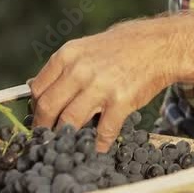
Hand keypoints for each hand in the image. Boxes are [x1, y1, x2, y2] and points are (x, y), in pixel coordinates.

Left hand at [28, 17, 183, 151]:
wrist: (158, 45)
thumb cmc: (121, 47)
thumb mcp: (86, 48)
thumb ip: (64, 68)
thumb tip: (39, 90)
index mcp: (68, 56)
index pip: (37, 89)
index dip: (35, 108)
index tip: (40, 118)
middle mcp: (80, 70)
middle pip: (47, 107)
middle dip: (43, 127)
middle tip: (47, 137)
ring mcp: (100, 86)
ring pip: (69, 121)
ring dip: (66, 137)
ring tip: (69, 143)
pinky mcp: (121, 101)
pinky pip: (102, 131)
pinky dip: (98, 144)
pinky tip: (98, 148)